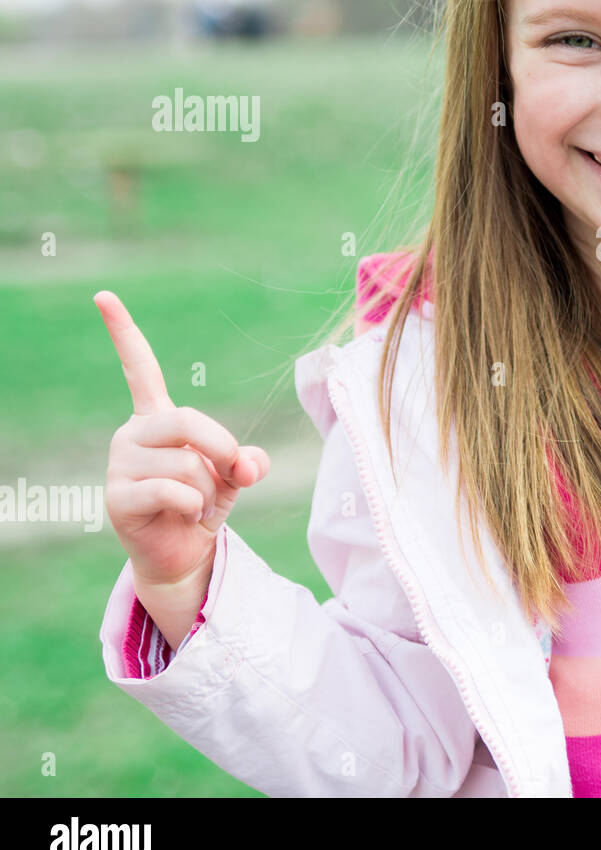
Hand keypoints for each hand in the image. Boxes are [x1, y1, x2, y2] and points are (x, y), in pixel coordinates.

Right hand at [95, 290, 269, 588]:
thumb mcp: (234, 475)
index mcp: (157, 418)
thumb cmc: (205, 504)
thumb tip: (247, 465)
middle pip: (186, 421)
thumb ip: (246, 461)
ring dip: (208, 489)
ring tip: (196, 504)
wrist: (183, 554)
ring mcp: (120, 464)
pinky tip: (185, 517)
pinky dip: (195, 507)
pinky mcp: (118, 497)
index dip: (123, 332)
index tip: (104, 296)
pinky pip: (174, 492)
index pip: (139, 368)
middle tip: (234, 472)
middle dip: (222, 448)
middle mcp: (132, 434)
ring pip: (188, 465)